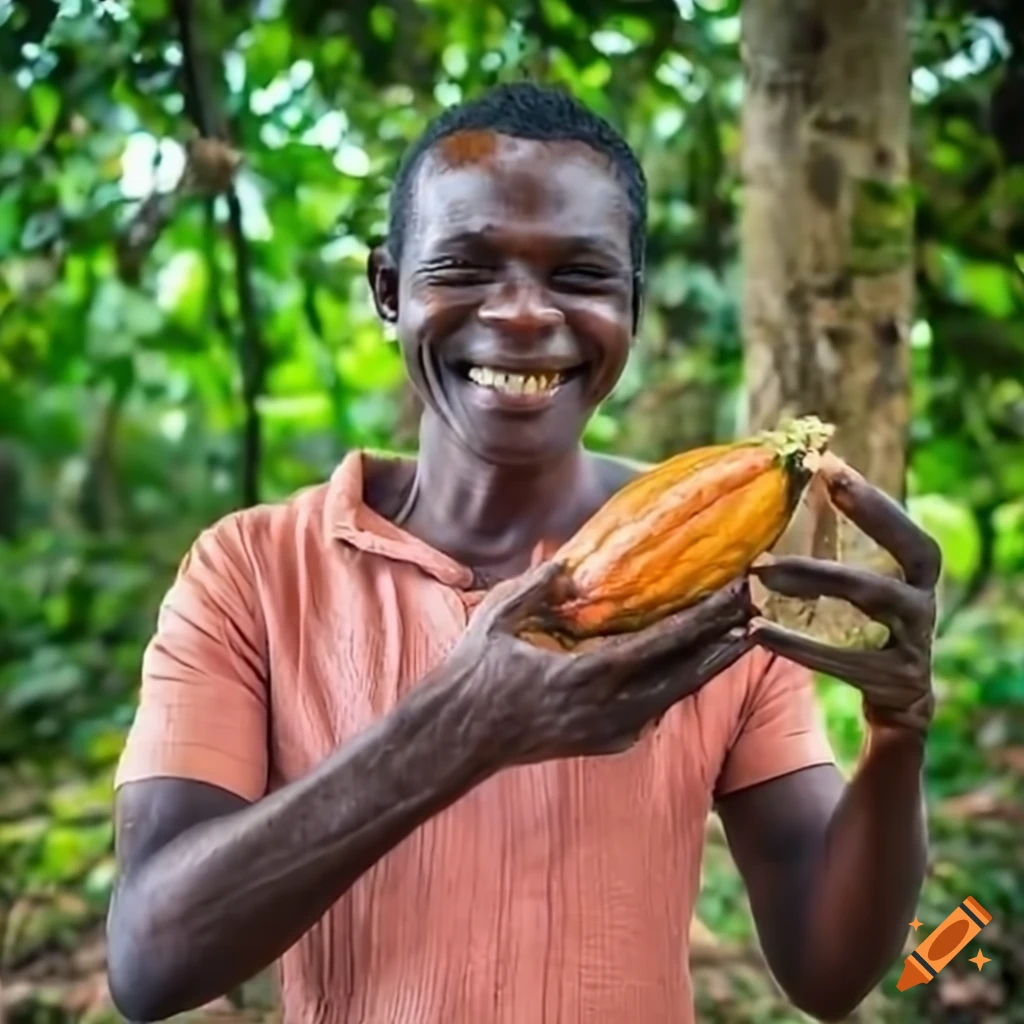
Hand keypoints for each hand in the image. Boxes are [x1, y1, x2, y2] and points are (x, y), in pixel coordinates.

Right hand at [446, 561, 755, 766]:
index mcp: (586, 676)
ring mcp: (610, 732)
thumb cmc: (473, 673)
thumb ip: (536, 585)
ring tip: (741, 638)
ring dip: (709, 666)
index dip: (704, 619)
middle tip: (756, 612)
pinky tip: (694, 666)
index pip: (662, 644)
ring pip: (677, 696)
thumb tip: (570, 559)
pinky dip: (678, 686)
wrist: (457, 738)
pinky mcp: (607, 744)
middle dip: (724, 642)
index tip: (735, 595)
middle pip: (686, 675)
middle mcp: (608, 711)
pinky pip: (655, 711)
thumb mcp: (498, 616)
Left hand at [749, 452, 941, 734]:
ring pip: (869, 595)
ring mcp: (916, 640)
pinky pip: (844, 657)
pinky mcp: (893, 678)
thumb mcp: (859, 588)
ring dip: (814, 575)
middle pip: (910, 550)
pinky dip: (799, 644)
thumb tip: (784, 497)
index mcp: (918, 574)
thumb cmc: (866, 628)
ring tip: (761, 569)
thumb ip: (835, 549)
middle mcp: (925, 601)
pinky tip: (757, 631)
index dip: (869, 495)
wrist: (897, 702)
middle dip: (868, 516)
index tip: (829, 462)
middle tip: (815, 494)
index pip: (901, 525)